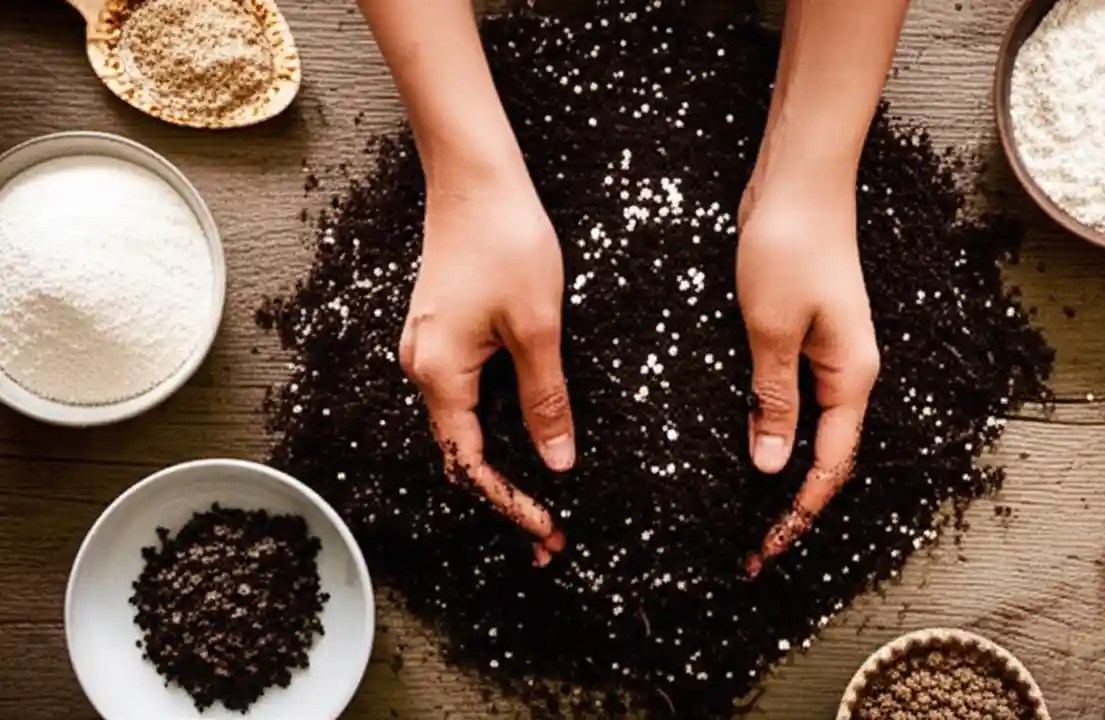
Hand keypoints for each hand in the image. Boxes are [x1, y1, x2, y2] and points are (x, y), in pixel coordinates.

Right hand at [399, 172, 572, 565]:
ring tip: (546, 493)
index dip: (508, 502)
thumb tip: (557, 460)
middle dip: (506, 492)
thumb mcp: (539, 328)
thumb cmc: (506, 241)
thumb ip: (546, 398)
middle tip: (552, 529)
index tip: (546, 528)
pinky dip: (497, 423)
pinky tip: (528, 434)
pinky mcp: (444, 330)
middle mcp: (422, 366)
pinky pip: (468, 392)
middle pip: (461, 450)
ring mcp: (429, 348)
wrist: (475, 177)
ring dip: (503, 459)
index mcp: (439, 372)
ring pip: (465, 423)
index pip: (469, 462)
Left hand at [736, 182, 879, 575]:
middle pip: (828, 451)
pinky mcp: (805, 331)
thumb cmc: (790, 245)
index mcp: (851, 375)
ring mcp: (828, 350)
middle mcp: (847, 369)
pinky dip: (774, 422)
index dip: (803, 509)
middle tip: (757, 541)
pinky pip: (793, 393)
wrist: (799, 180)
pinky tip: (749, 438)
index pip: (832, 462)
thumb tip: (772, 464)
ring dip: (784, 464)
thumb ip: (773, 398)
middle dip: (794, 499)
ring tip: (750, 506)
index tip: (773, 545)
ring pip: (810, 424)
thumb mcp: (772, 330)